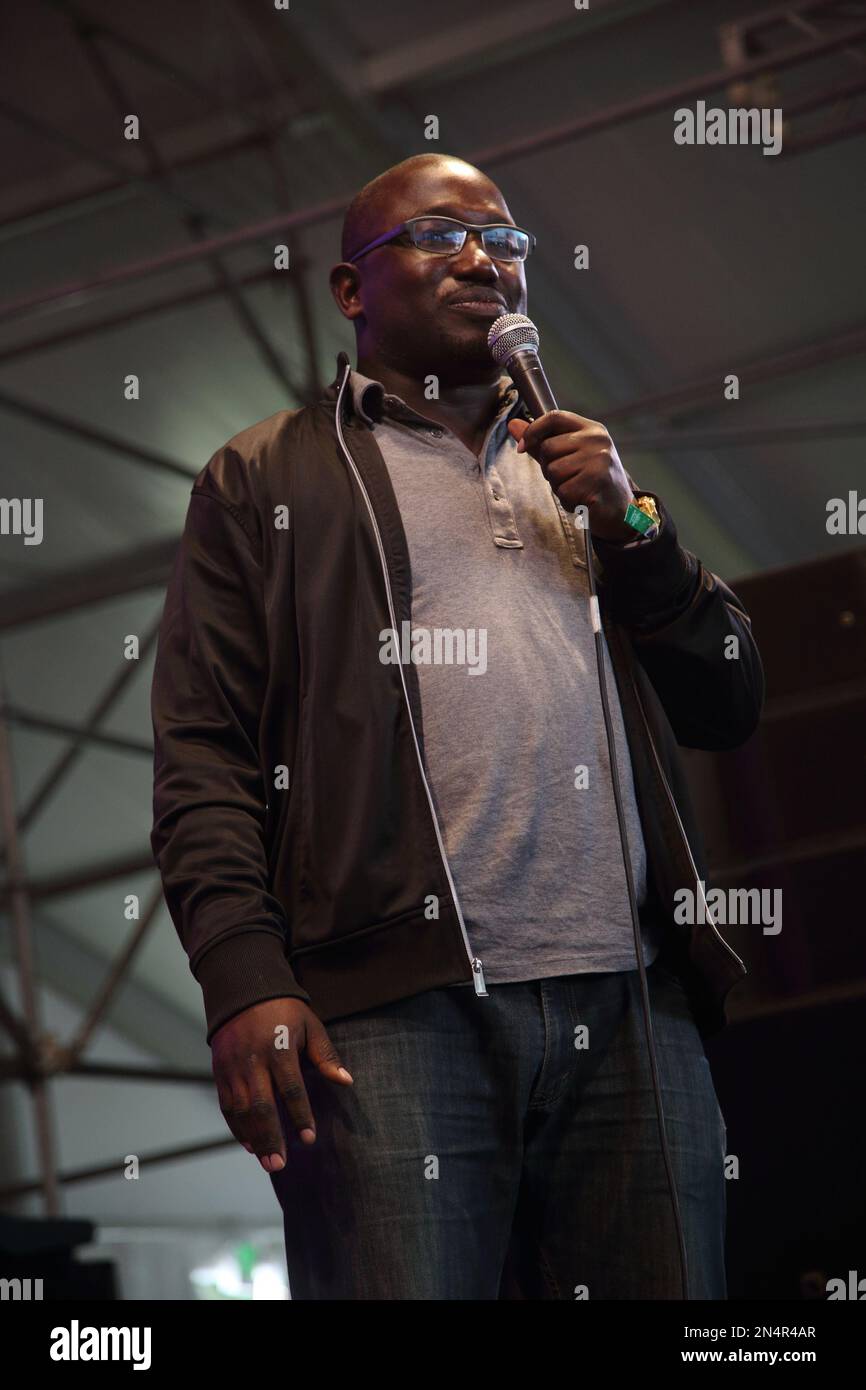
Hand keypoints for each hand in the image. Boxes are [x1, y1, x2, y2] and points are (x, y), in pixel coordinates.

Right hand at [211, 997, 352, 1172]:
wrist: (242, 990)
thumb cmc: (284, 1009)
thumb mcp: (310, 1025)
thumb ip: (325, 1055)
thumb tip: (346, 1081)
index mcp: (279, 1049)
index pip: (291, 1089)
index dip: (300, 1116)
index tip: (309, 1139)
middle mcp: (253, 1061)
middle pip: (261, 1106)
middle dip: (271, 1138)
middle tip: (279, 1165)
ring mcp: (233, 1067)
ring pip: (241, 1110)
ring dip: (253, 1138)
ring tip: (266, 1161)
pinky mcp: (220, 1070)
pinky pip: (226, 1104)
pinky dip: (236, 1126)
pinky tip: (248, 1143)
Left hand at [508, 411, 633, 542]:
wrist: (621, 509)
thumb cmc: (591, 480)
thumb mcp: (570, 455)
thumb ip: (541, 441)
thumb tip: (512, 424)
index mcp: (591, 429)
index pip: (554, 417)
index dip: (533, 430)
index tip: (522, 447)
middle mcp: (597, 440)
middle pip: (548, 448)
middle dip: (548, 467)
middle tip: (567, 477)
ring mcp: (599, 460)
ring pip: (553, 471)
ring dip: (558, 486)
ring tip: (577, 488)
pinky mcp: (596, 482)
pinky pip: (563, 491)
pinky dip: (568, 500)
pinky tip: (582, 499)